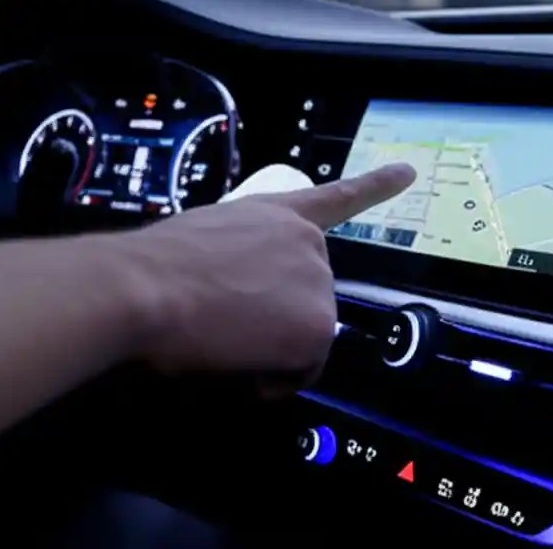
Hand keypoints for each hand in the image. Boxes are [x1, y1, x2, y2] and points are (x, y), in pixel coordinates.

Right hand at [117, 162, 415, 390]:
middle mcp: (308, 243)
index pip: (337, 197)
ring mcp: (318, 283)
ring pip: (300, 339)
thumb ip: (239, 260)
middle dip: (271, 322)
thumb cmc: (154, 270)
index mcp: (277, 215)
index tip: (409, 172)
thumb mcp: (205, 244)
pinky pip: (299, 372)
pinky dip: (272, 380)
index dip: (376, 185)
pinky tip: (240, 363)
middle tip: (220, 324)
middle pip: (304, 300)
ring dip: (267, 351)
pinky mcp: (317, 327)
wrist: (143, 287)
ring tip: (219, 336)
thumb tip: (234, 302)